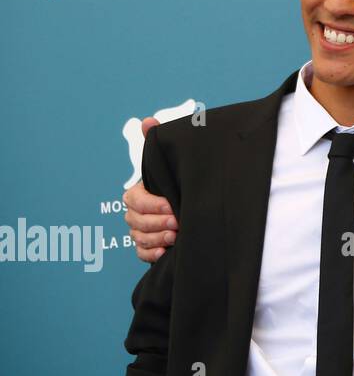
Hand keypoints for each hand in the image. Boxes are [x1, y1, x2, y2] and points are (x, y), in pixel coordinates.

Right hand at [124, 117, 176, 261]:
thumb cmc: (180, 181)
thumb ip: (156, 144)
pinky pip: (142, 254)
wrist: (197, 204)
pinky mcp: (148, 247)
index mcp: (139, 193)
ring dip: (157, 238)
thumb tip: (147, 122)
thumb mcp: (171, 163)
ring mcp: (140, 231)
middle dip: (157, 222)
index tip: (172, 205)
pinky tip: (166, 252)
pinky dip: (152, 254)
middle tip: (178, 222)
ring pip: (139, 237)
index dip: (152, 204)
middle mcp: (136, 213)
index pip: (135, 199)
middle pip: (136, 221)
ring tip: (176, 235)